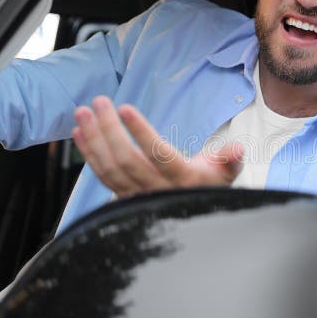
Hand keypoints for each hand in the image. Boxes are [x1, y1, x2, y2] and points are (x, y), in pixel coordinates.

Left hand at [71, 96, 243, 197]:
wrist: (193, 216)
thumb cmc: (208, 185)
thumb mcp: (225, 173)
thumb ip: (229, 160)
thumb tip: (237, 149)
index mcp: (184, 180)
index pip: (158, 155)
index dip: (140, 132)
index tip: (125, 109)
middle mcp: (158, 190)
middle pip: (126, 160)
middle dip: (108, 129)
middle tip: (99, 101)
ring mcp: (137, 196)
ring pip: (109, 168)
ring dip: (94, 138)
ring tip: (83, 112)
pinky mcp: (123, 198)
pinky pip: (102, 176)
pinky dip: (89, 154)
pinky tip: (79, 133)